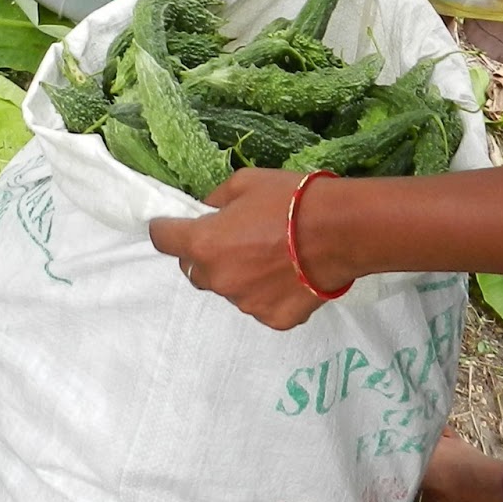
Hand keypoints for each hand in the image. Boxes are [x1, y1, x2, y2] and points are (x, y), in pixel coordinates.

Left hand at [149, 169, 342, 329]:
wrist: (339, 232)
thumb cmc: (289, 199)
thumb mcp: (245, 182)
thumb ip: (217, 199)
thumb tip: (207, 210)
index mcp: (204, 243)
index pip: (163, 240)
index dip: (166, 229)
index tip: (173, 224)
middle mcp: (218, 279)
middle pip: (194, 269)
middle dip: (204, 254)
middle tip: (230, 237)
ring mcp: (245, 304)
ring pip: (228, 288)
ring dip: (236, 274)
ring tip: (268, 255)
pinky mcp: (272, 319)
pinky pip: (258, 304)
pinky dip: (265, 291)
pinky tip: (287, 274)